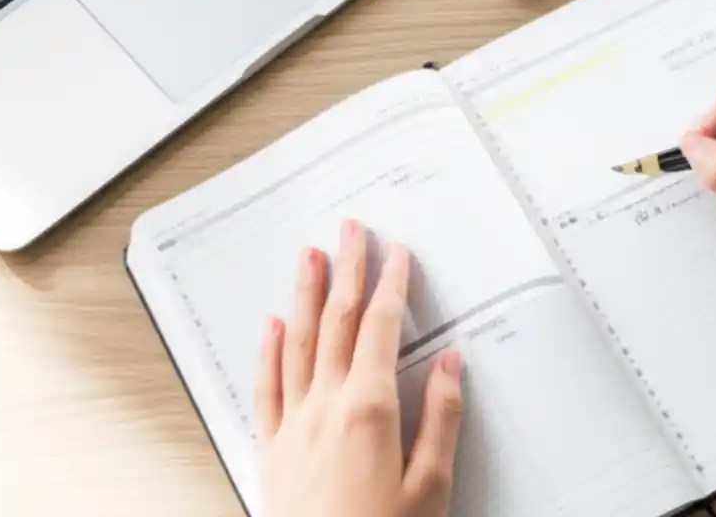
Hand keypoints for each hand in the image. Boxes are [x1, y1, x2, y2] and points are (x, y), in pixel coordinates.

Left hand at [255, 219, 463, 516]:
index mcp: (368, 409)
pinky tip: (271, 324)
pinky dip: (268, 350)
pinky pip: (266, 386)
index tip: (395, 252)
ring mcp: (292, 426)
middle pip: (336, 322)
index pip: (379, 328)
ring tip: (309, 255)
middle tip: (350, 230)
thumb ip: (441, 418)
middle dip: (345, 270)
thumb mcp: (431, 487)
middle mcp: (324, 407)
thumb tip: (449, 364)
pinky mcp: (271, 450)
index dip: (389, 284)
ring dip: (305, 294)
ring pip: (297, 342)